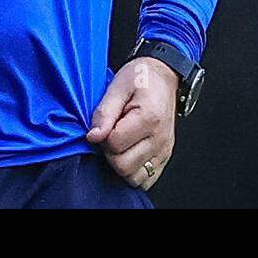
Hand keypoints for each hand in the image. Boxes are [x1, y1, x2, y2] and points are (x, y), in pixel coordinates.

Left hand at [86, 55, 177, 187]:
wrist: (163, 77)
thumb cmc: (141, 78)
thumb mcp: (118, 87)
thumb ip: (104, 113)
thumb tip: (93, 137)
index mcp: (148, 118)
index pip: (114, 144)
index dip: (102, 136)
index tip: (104, 124)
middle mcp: (159, 139)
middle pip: (123, 166)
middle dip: (109, 153)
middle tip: (110, 134)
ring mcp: (164, 151)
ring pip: (134, 178)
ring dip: (121, 165)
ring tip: (120, 143)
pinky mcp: (165, 158)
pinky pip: (146, 180)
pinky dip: (133, 171)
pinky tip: (129, 153)